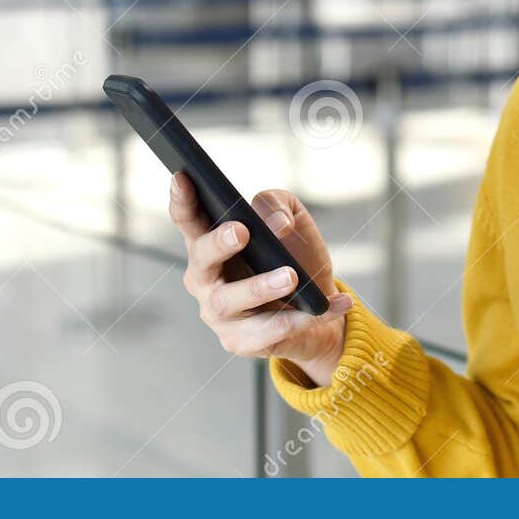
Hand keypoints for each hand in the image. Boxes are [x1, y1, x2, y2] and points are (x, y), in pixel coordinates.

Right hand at [169, 171, 352, 387]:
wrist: (317, 307)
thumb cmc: (293, 256)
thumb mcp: (290, 220)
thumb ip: (277, 206)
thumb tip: (276, 224)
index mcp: (210, 244)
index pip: (189, 220)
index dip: (181, 199)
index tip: (183, 175)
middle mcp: (206, 280)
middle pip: (202, 261)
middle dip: (219, 244)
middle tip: (242, 231)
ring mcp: (220, 314)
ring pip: (231, 301)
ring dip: (260, 287)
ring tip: (292, 276)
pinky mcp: (242, 342)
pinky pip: (274, 329)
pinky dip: (308, 316)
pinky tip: (337, 302)